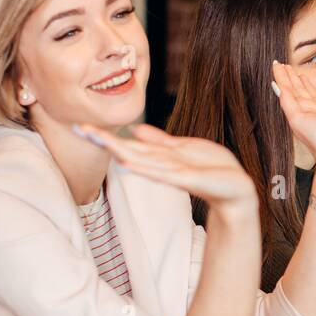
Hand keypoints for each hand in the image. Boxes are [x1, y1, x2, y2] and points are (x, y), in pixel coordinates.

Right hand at [77, 123, 256, 219]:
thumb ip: (160, 141)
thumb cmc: (212, 168)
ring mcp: (173, 173)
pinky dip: (146, 169)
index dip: (106, 136)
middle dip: (106, 140)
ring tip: (100, 140)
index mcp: (161, 157)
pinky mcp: (187, 179)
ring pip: (142, 160)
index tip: (82, 126)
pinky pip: (163, 174)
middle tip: (80, 128)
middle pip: (128, 151)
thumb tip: (136, 129)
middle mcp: (162, 166)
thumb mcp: (185, 148)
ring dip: (120, 151)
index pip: (128, 145)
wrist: (235, 188)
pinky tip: (129, 165)